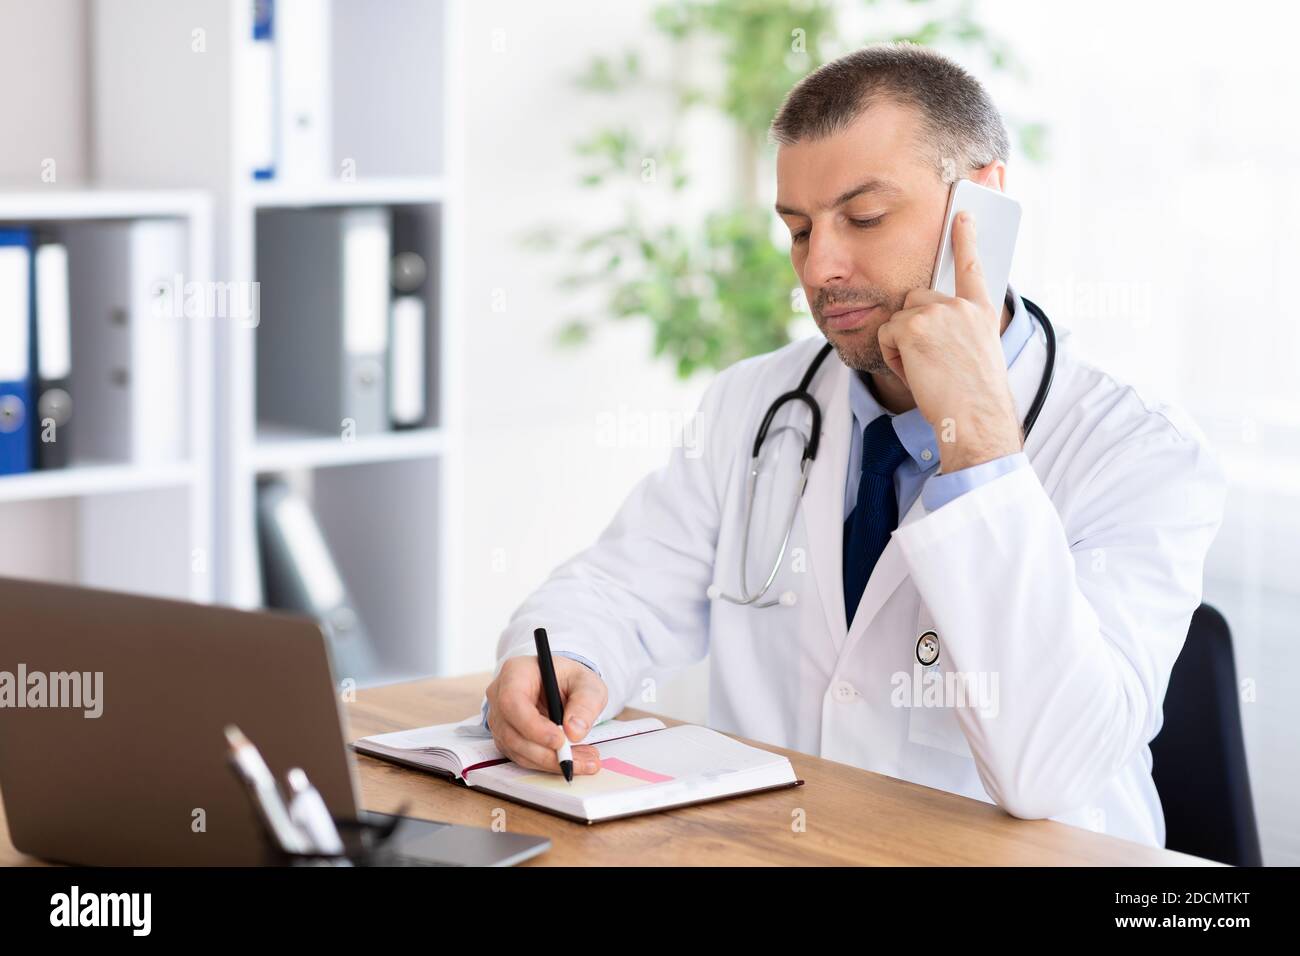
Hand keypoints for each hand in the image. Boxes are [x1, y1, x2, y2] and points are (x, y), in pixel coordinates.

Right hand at [484, 655, 607, 774]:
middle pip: (512, 732)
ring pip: (516, 750)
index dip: (533, 726)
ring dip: (549, 762)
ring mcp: (500, 718)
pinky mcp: (506, 737)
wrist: (563, 685)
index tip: (560, 740)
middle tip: (577, 760)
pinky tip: (572, 761)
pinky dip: (547, 764)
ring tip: (583, 762)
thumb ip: (585, 703)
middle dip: (546, 752)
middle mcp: (500, 695)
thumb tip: (575, 731)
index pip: (512, 701)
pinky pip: (522, 757)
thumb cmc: (570, 679)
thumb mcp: (587, 683)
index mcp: (516, 673)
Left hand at [876, 211, 1022, 472]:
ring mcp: (938, 312)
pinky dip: (892, 356)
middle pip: (914, 298)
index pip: (972, 266)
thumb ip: (960, 331)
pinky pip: (886, 334)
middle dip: (911, 327)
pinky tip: (917, 372)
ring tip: (928, 371)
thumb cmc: (974, 401)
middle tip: (930, 362)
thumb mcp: (976, 355)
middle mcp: (962, 306)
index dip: (966, 238)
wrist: (977, 421)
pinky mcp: (914, 325)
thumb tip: (931, 328)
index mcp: (982, 312)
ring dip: (902, 346)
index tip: (962, 212)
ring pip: (898, 319)